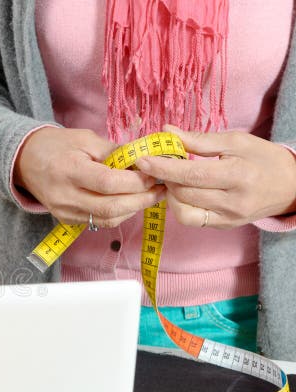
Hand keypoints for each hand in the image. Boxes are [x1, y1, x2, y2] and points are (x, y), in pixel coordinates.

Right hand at [15, 127, 164, 227]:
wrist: (25, 161)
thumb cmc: (56, 145)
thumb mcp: (85, 139)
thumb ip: (114, 151)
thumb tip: (145, 159)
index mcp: (69, 171)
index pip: (109, 183)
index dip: (136, 181)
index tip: (155, 173)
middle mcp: (65, 196)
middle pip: (111, 206)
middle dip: (142, 199)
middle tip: (162, 189)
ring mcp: (65, 211)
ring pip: (108, 219)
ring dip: (134, 209)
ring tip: (151, 195)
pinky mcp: (66, 219)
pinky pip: (99, 221)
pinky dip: (119, 214)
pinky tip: (131, 202)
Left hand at [134, 125, 295, 228]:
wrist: (290, 186)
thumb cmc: (263, 158)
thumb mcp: (236, 141)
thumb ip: (199, 140)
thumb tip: (166, 132)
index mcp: (239, 175)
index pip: (192, 174)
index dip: (164, 168)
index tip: (142, 159)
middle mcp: (233, 201)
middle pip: (184, 193)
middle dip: (165, 178)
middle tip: (158, 163)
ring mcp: (227, 218)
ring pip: (183, 211)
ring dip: (170, 193)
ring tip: (173, 178)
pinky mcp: (222, 226)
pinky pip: (191, 219)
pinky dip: (180, 205)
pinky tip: (182, 191)